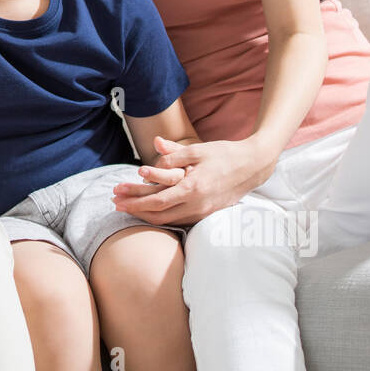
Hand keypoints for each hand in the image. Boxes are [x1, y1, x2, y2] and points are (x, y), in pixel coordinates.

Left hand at [112, 136, 278, 226]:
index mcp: (192, 188)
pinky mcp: (208, 213)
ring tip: (129, 209)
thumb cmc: (225, 154)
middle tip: (115, 205)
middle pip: (158, 215)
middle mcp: (197, 205)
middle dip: (135, 211)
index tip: (117, 199)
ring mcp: (203, 212)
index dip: (134, 202)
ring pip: (169, 220)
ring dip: (146, 216)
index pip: (156, 202)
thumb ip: (174, 154)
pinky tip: (153, 212)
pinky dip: (163, 217)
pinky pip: (180, 220)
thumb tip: (154, 151)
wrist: (254, 166)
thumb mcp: (198, 150)